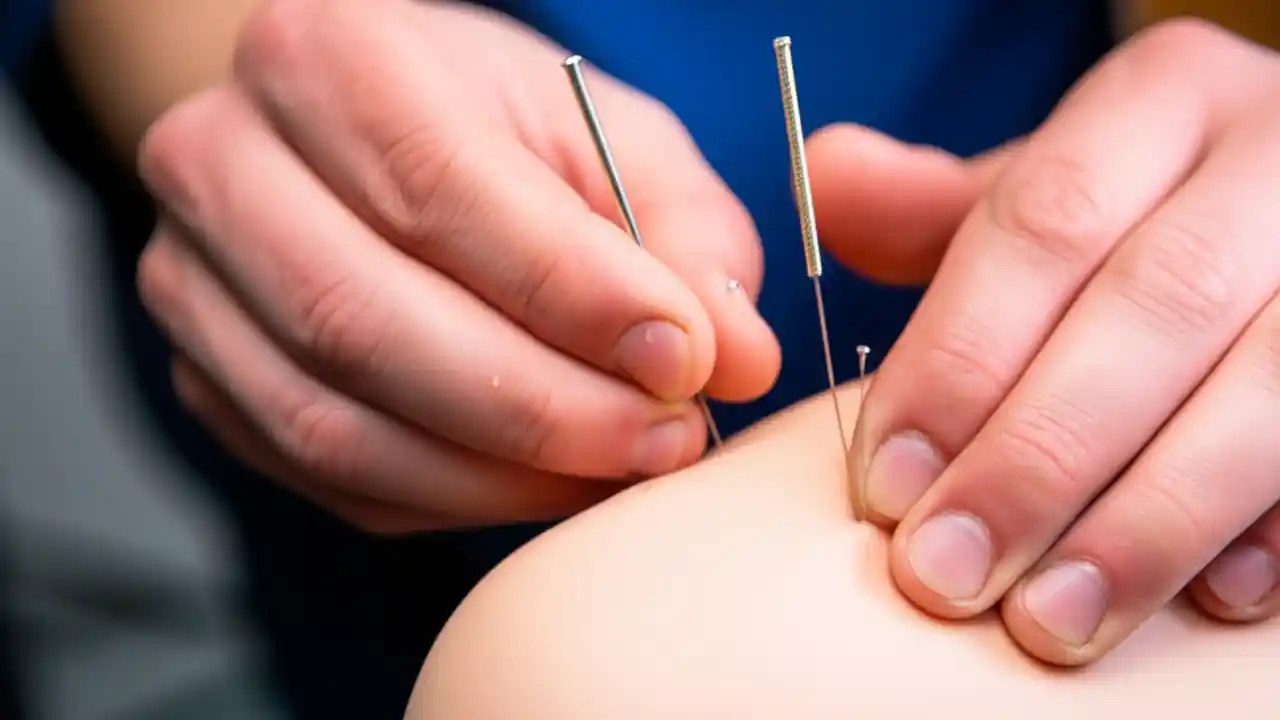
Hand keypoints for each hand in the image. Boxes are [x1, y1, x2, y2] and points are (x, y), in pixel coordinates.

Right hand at [137, 0, 778, 532]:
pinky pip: (327, 476)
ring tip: (620, 467)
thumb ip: (682, 233)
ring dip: (499, 474)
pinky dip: (452, 501)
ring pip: (333, 423)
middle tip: (667, 437)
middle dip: (540, 406)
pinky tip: (543, 483)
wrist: (365, 142)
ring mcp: (192, 282)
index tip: (688, 359)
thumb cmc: (496, 129)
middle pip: (365, 321)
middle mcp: (223, 162)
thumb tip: (736, 358)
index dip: (572, 293)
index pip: (438, 188)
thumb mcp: (607, 136)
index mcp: (326, 54)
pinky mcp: (208, 379)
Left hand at [809, 19, 1279, 664]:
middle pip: (1154, 307)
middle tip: (946, 572)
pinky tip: (1206, 600)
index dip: (957, 360)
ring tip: (1049, 619)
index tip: (888, 484)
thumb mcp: (1050, 188)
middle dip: (1037, 455)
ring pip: (1264, 390)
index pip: (1043, 225)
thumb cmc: (1143, 213)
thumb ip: (940, 208)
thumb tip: (827, 177)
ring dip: (1148, 519)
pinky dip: (1273, 531)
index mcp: (1163, 101)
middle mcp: (1272, 159)